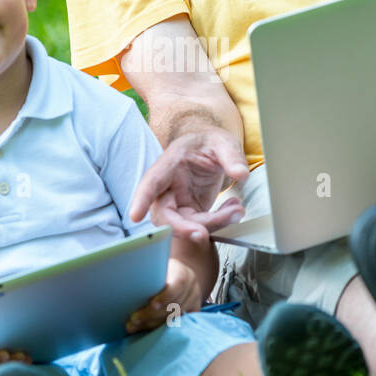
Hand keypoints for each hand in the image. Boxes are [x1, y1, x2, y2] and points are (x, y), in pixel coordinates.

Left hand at [126, 257, 202, 334]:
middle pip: (174, 306)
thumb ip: (149, 274)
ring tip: (133, 327)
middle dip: (152, 315)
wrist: (179, 277)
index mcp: (183, 273)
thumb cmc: (159, 272)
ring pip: (174, 319)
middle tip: (133, 320)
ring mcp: (194, 302)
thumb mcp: (156, 267)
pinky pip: (178, 326)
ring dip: (152, 325)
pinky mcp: (193, 313)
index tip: (152, 305)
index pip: (179, 284)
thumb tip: (125, 281)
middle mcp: (192, 288)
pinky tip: (145, 331)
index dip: (166, 296)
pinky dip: (160, 330)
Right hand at [129, 128, 248, 243]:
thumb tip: (240, 173)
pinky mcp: (189, 212)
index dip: (141, 199)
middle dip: (180, 228)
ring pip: (182, 224)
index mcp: (169, 163)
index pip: (151, 182)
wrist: (211, 150)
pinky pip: (199, 225)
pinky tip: (234, 210)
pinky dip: (219, 222)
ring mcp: (177, 201)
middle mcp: (168, 186)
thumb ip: (231, 156)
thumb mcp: (223, 142)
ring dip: (209, 225)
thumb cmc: (209, 142)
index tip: (134, 216)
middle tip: (202, 234)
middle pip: (163, 214)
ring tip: (236, 210)